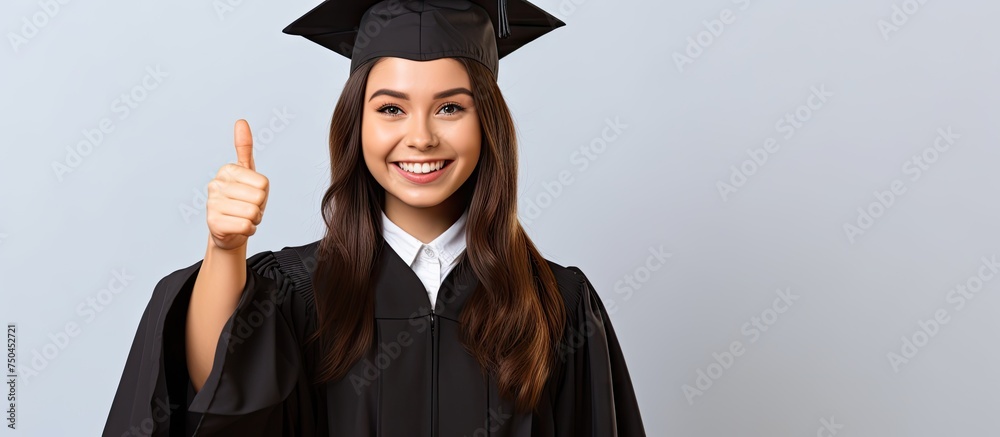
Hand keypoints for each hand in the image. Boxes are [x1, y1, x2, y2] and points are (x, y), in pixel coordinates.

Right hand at [206, 119, 269, 250]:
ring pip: (252, 212)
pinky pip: (245, 226)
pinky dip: (249, 230)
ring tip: (243, 217)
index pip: (263, 183)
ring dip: (254, 219)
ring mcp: (212, 203)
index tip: (251, 194)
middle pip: (258, 197)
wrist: (230, 230)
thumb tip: (241, 121)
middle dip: (259, 207)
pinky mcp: (213, 222)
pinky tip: (239, 227)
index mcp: (227, 170)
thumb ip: (244, 148)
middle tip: (247, 208)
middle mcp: (216, 184)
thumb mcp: (247, 173)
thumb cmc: (242, 199)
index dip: (263, 193)